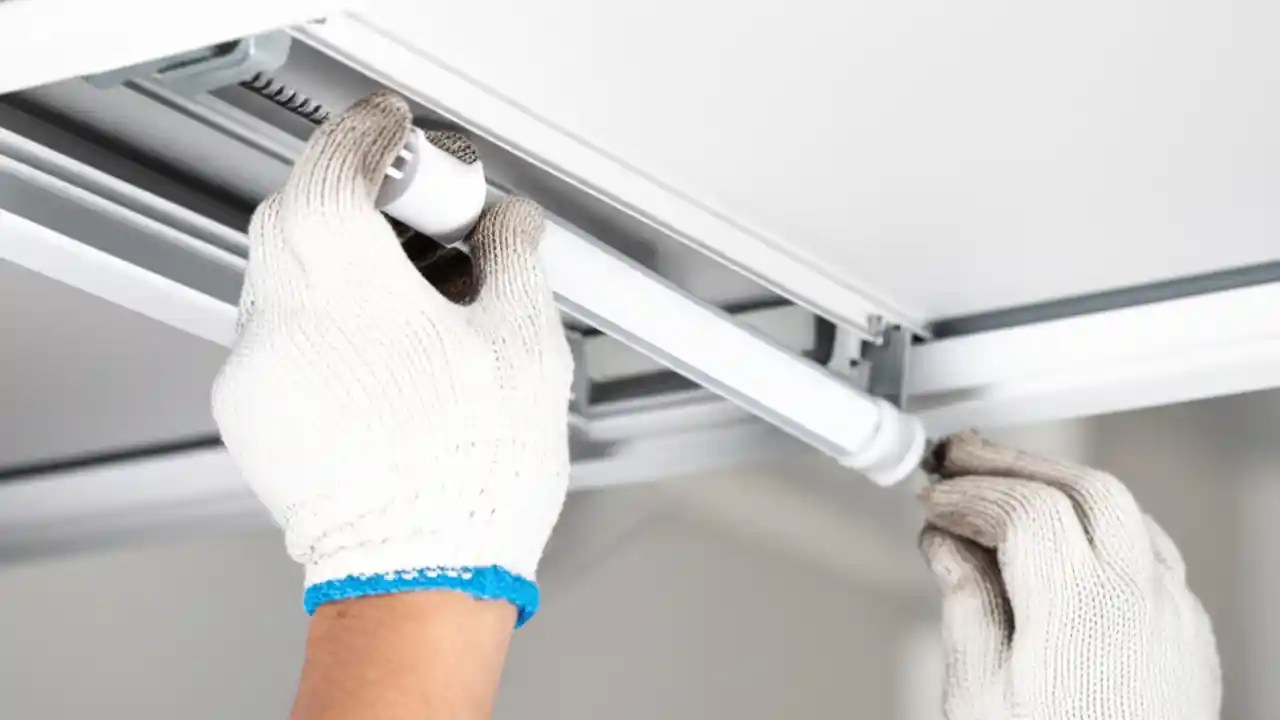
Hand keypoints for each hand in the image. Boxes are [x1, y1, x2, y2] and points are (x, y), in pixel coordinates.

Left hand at [212, 91, 572, 626]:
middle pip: (298, 212)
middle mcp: (286, 322)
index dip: (370, 138)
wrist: (418, 577)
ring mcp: (259, 368)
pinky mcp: (252, 409)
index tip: (397, 132)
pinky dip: (324, 312)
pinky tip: (382, 346)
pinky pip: (279, 326)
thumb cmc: (470, 480)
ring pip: (285, 270)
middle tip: (420, 216)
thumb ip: (511, 261)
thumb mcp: (522, 349)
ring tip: (416, 291)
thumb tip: (509, 226)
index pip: (333, 170)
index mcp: (350, 292)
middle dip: (357, 198)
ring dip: (341, 256)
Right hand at [919, 432, 1220, 719]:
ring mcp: (1175, 619)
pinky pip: (1151, 552)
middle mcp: (1141, 605)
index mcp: (1082, 616)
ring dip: (1060, 487)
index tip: (931, 500)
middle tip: (960, 461)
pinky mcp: (1189, 639)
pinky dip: (1099, 527)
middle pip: (1084, 489)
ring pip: (1126, 512)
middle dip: (1015, 464)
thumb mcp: (979, 696)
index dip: (968, 493)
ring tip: (1005, 488)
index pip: (1024, 509)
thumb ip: (968, 605)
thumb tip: (948, 547)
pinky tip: (1063, 540)